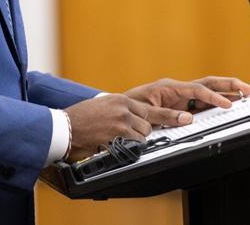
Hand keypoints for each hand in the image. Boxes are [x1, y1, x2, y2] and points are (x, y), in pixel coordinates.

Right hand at [63, 93, 187, 160]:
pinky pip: (131, 147)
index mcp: (121, 100)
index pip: (150, 109)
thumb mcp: (103, 106)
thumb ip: (120, 109)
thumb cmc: (79, 118)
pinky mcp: (116, 138)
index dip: (167, 116)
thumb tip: (132, 117)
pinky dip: (124, 149)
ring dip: (132, 141)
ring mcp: (121, 124)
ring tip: (114, 139)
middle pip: (148, 125)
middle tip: (129, 135)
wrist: (63, 127)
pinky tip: (111, 145)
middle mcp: (124, 110)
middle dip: (141, 132)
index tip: (186, 118)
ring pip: (142, 137)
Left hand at [124, 76, 249, 114]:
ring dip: (226, 94)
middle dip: (228, 86)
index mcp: (170, 88)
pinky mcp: (180, 106)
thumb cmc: (130, 107)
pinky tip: (228, 106)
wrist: (119, 110)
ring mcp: (180, 97)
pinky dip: (216, 104)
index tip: (227, 104)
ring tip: (244, 95)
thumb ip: (165, 115)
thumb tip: (187, 118)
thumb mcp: (145, 111)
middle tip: (247, 89)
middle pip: (208, 84)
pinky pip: (202, 103)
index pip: (197, 90)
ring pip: (207, 93)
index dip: (214, 97)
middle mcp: (178, 90)